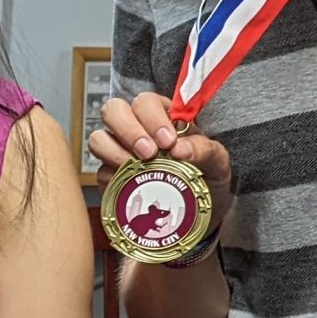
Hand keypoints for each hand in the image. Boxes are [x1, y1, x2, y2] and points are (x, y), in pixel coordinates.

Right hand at [85, 91, 232, 191]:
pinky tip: (132, 185)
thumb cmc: (207, 179)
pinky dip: (113, 178)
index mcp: (162, 117)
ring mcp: (119, 153)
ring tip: (138, 168)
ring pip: (98, 138)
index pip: (145, 102)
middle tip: (148, 153)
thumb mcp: (217, 161)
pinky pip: (100, 172)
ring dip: (114, 151)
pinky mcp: (111, 179)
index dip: (152, 117)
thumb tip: (181, 149)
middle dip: (128, 129)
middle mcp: (136, 130)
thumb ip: (204, 149)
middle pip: (113, 110)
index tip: (168, 141)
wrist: (200, 214)